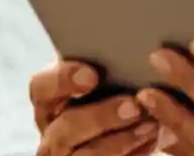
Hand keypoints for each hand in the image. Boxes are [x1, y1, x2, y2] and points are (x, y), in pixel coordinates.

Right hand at [29, 60, 159, 154]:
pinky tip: (152, 140)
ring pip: (84, 155)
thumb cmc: (119, 93)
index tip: (92, 76)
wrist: (125, 138)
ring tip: (151, 125)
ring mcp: (67, 155)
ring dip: (120, 141)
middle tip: (134, 106)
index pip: (42, 87)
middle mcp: (53, 130)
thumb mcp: (112, 78)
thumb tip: (147, 48)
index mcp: (52, 100)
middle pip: (65, 126)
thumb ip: (113, 66)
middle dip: (101, 117)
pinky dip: (131, 154)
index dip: (62, 80)